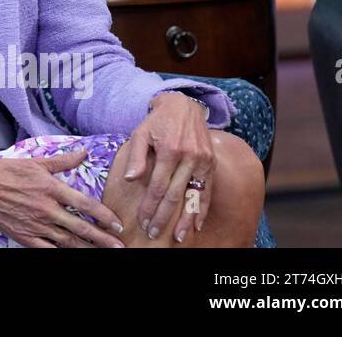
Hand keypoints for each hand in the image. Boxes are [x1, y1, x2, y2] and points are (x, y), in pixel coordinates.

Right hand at [0, 147, 125, 247]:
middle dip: (103, 238)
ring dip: (88, 249)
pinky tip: (74, 255)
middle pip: (81, 228)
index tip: (117, 223)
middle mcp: (46, 208)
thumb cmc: (6, 171)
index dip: (103, 215)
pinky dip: (63, 254)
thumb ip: (62, 161)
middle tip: (120, 245)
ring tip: (104, 253)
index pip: (84, 204)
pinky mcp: (25, 237)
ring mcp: (36, 225)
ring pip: (68, 242)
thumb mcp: (35, 162)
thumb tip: (83, 152)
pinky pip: (49, 250)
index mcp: (50, 188)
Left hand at [121, 91, 214, 242]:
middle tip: (153, 232)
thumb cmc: (157, 122)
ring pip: (193, 195)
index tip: (143, 220)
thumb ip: (136, 157)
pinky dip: (202, 208)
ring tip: (177, 236)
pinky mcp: (211, 163)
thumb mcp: (141, 133)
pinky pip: (207, 190)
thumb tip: (130, 179)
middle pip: (174, 194)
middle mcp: (189, 156)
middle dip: (163, 216)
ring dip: (185, 219)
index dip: (150, 205)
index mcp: (169, 149)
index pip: (157, 185)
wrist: (183, 105)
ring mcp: (203, 160)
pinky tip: (197, 223)